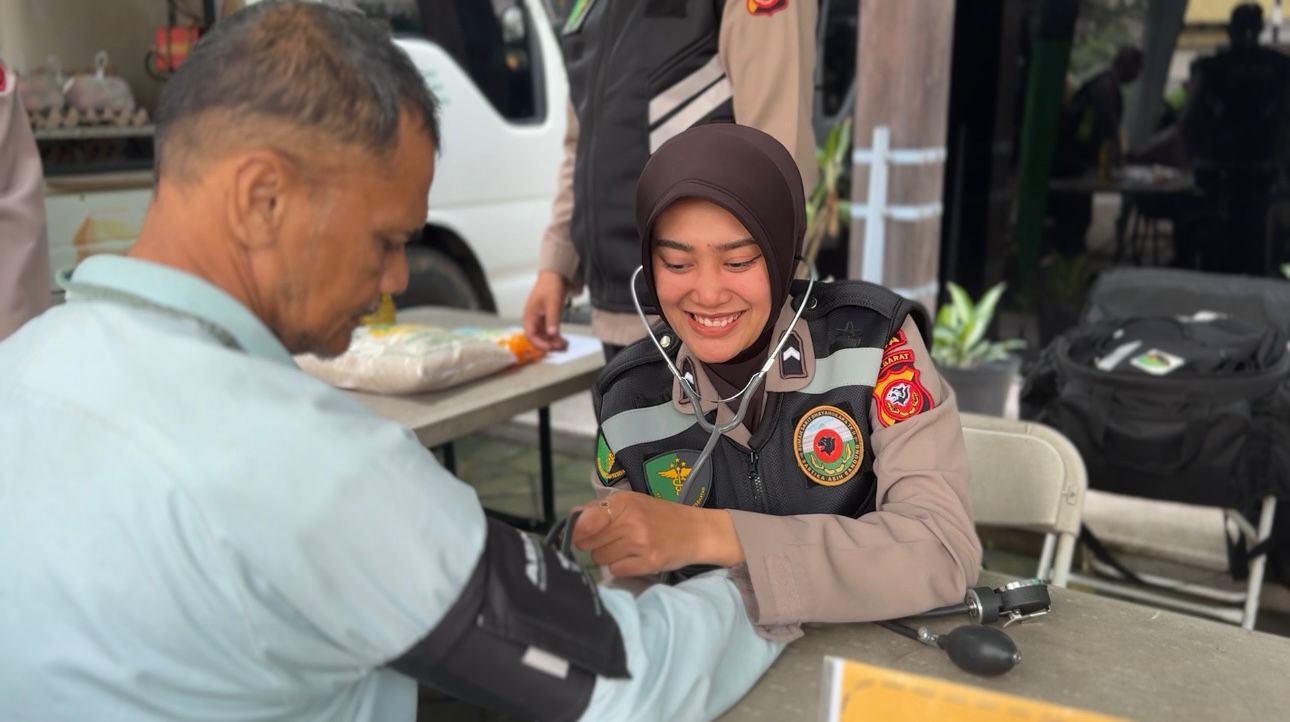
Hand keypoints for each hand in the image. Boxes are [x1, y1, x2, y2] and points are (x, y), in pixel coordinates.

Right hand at [522, 270, 569, 351]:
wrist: (556, 275)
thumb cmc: (550, 285)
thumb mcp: (552, 303)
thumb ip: (552, 319)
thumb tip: (552, 334)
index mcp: (530, 315)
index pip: (530, 335)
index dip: (539, 343)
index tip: (550, 347)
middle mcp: (533, 319)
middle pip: (538, 337)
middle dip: (548, 344)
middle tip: (560, 347)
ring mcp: (541, 319)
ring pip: (545, 336)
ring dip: (553, 342)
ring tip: (564, 345)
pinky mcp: (548, 318)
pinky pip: (550, 331)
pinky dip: (556, 337)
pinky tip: (563, 340)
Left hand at [572, 491, 743, 576]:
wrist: (696, 531)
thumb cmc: (660, 516)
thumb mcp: (631, 503)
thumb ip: (599, 510)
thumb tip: (572, 518)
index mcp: (624, 502)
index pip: (585, 522)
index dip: (577, 531)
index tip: (579, 535)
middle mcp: (631, 521)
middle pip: (588, 543)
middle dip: (595, 544)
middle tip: (613, 539)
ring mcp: (640, 543)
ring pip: (600, 558)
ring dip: (608, 556)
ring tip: (627, 548)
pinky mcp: (648, 563)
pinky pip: (616, 570)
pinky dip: (621, 567)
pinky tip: (635, 558)